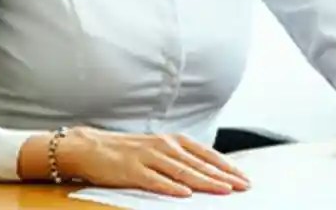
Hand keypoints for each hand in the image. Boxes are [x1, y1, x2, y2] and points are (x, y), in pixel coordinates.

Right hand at [54, 128, 250, 197]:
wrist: (90, 146)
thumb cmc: (127, 151)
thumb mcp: (159, 150)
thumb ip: (181, 159)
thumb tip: (207, 171)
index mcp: (174, 141)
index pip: (207, 155)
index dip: (227, 167)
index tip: (244, 178)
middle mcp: (165, 146)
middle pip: (200, 164)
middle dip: (224, 176)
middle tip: (243, 186)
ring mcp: (149, 157)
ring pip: (183, 171)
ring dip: (205, 181)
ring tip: (224, 190)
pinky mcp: (132, 170)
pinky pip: (155, 180)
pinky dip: (171, 186)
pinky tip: (185, 193)